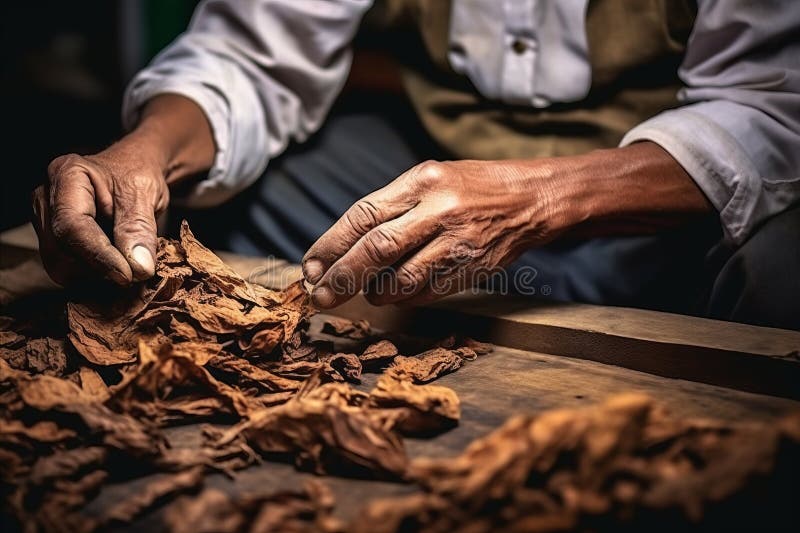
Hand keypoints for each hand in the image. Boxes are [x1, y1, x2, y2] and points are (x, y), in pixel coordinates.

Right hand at [31, 94, 214, 286]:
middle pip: (61, 251)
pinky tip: (114, 263)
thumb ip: (139, 228)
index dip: (100, 256)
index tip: (127, 276)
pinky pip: (68, 271)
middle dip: (99, 267)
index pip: (72, 227)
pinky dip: (94, 274)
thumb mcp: (144, 193)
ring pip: (62, 267)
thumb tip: (139, 268)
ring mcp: (46, 221)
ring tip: (126, 259)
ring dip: (97, 273)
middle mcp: (46, 198)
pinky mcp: (53, 241)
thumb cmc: (136, 175)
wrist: (133, 173)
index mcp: (66, 175)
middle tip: (135, 268)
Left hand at [302, 159, 566, 307]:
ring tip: (367, 292)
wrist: (530, 200)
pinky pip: (429, 292)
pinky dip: (406, 298)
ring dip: (376, 292)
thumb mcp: (429, 179)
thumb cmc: (471, 187)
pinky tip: (396, 295)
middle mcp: (440, 209)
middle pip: (378, 248)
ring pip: (403, 279)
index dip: (331, 244)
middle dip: (343, 276)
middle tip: (321, 295)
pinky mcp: (473, 268)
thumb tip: (342, 246)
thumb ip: (391, 206)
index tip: (311, 266)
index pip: (364, 214)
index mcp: (422, 180)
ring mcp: (459, 241)